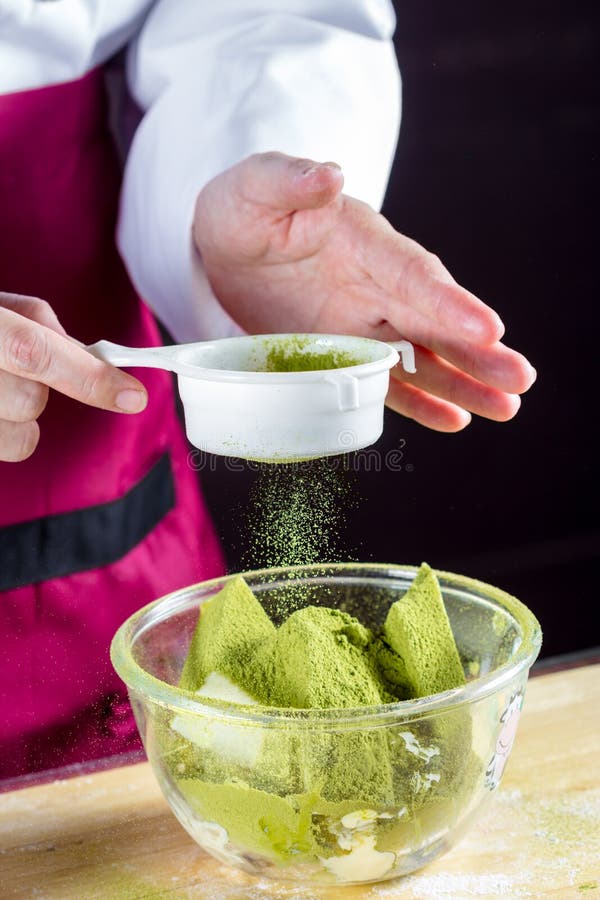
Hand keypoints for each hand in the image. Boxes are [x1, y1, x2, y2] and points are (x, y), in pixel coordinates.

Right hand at [0, 293, 146, 461]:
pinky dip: (1, 433)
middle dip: (36, 390)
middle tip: (9, 368)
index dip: (90, 378)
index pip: (36, 353)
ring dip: (18, 421)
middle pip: (29, 404)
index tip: (133, 396)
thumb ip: (36, 322)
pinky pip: (1, 451)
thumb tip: (87, 356)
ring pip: (19, 439)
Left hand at [193, 152, 535, 431]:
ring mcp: (363, 323)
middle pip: (433, 321)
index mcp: (364, 242)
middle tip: (520, 379)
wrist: (224, 245)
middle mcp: (375, 286)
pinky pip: (387, 382)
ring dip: (462, 383)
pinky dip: (418, 401)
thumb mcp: (256, 185)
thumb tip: (329, 174)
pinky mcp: (345, 353)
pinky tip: (454, 419)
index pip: (412, 274)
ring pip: (421, 357)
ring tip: (505, 407)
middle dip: (476, 352)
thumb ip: (289, 179)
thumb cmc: (246, 208)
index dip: (449, 303)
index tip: (487, 329)